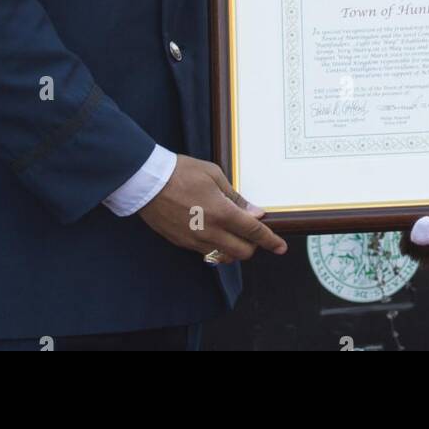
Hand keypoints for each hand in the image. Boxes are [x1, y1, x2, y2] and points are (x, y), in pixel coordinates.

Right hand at [139, 154, 287, 263]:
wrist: (147, 181)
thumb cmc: (181, 172)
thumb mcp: (214, 175)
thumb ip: (235, 197)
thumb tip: (254, 213)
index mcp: (222, 213)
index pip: (254, 232)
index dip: (271, 241)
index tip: (281, 247)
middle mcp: (210, 232)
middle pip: (242, 252)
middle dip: (253, 246)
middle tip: (253, 233)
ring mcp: (194, 241)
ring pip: (223, 256)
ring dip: (234, 249)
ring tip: (233, 233)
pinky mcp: (181, 243)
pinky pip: (206, 253)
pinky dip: (216, 248)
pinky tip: (214, 234)